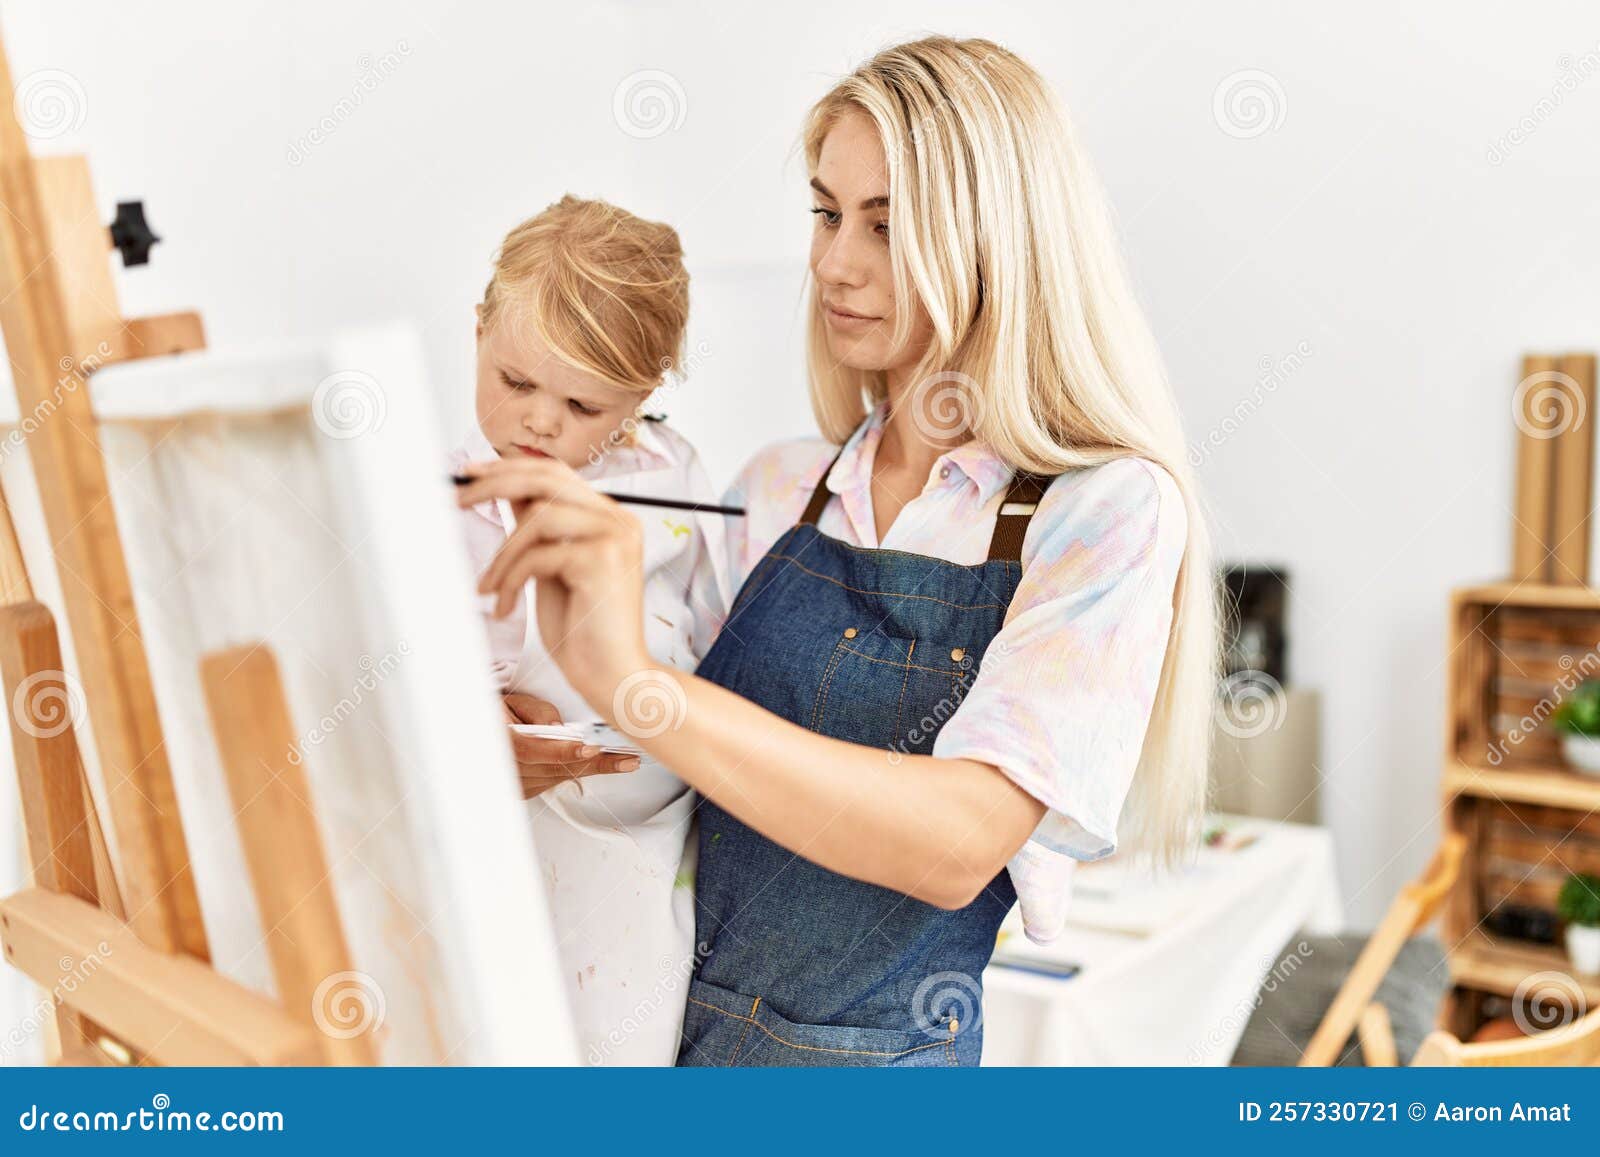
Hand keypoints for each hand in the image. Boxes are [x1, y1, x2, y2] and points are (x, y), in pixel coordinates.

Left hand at [457, 457, 650, 709]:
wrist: (614, 677)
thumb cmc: (584, 633)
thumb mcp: (551, 571)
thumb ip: (537, 531)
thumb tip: (505, 492)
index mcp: (608, 518)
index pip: (555, 473)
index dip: (508, 468)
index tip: (468, 475)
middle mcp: (618, 520)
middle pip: (547, 479)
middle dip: (495, 484)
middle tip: (458, 501)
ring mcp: (615, 536)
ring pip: (538, 517)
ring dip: (502, 555)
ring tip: (489, 589)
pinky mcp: (604, 559)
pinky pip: (539, 555)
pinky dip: (511, 579)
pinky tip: (506, 607)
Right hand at [502, 693, 637, 799]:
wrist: (484, 729)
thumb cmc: (499, 711)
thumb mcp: (516, 701)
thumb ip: (537, 713)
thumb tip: (557, 728)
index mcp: (502, 743)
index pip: (533, 750)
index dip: (565, 752)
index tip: (592, 749)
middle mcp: (508, 770)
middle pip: (556, 768)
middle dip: (595, 763)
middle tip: (626, 758)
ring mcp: (517, 784)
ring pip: (561, 777)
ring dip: (593, 769)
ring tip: (624, 761)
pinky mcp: (526, 790)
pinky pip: (557, 781)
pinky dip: (579, 771)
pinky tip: (602, 765)